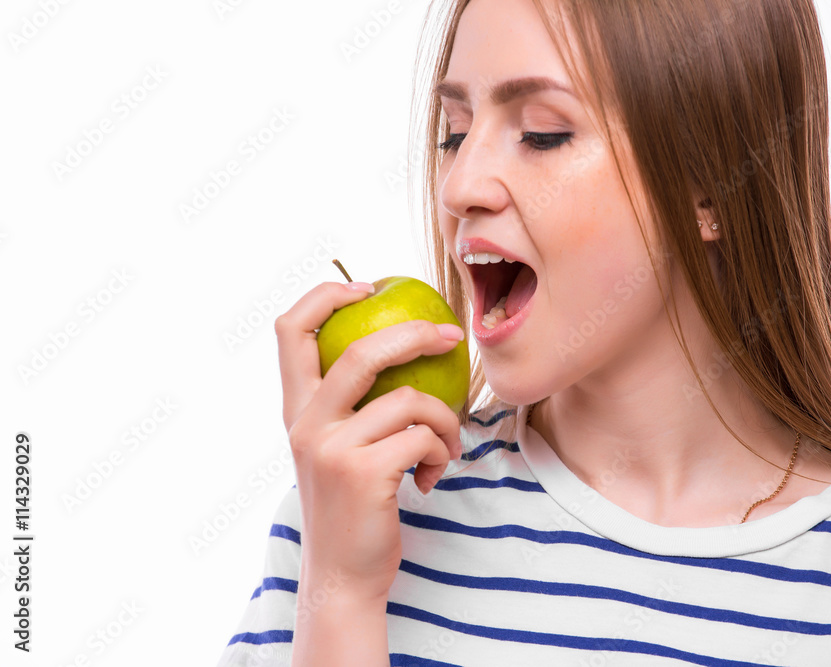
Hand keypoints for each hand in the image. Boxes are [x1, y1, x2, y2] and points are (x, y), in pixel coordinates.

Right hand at [274, 281, 464, 601]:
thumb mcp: (336, 449)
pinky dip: (443, 450)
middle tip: (451, 336)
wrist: (344, 576)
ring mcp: (331, 449)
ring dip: (445, 419)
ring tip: (447, 444)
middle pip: (362, 350)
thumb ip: (351, 405)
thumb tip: (404, 346)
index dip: (326, 294)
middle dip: (417, 334)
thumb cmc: (353, 506)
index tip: (369, 287)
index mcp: (296, 410)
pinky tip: (434, 475)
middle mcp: (306, 424)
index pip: (290, 328)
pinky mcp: (363, 474)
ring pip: (410, 399)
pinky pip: (424, 437)